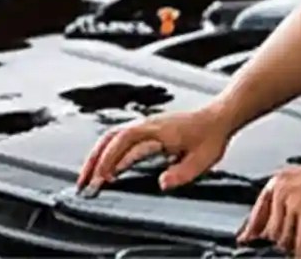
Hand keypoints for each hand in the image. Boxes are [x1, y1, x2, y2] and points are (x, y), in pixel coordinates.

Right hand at [77, 103, 235, 193]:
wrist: (218, 117)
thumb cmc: (210, 135)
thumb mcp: (202, 159)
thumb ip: (182, 173)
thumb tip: (162, 183)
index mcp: (155, 130)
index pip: (122, 142)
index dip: (109, 159)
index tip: (100, 177)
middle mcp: (145, 126)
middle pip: (108, 139)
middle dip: (92, 161)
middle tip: (82, 182)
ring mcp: (144, 127)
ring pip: (110, 139)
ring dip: (96, 157)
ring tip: (88, 177)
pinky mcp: (146, 131)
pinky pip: (119, 140)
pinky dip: (107, 153)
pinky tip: (106, 168)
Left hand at [238, 152, 300, 257]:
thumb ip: (287, 200)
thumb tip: (276, 223)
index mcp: (278, 182)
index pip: (255, 216)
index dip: (252, 234)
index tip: (249, 244)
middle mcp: (283, 193)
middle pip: (270, 233)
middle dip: (279, 245)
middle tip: (288, 249)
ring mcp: (296, 206)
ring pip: (284, 243)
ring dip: (293, 250)